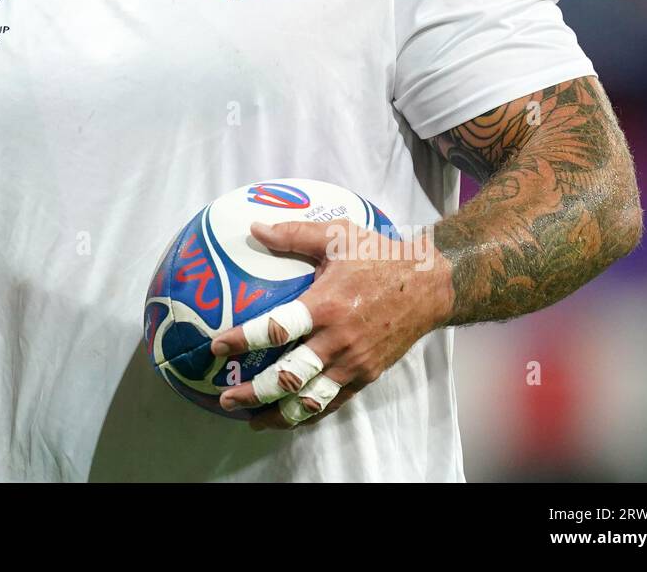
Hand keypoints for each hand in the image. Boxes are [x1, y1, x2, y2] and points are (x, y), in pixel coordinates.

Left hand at [211, 219, 449, 429]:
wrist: (430, 285)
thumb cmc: (379, 256)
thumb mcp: (337, 235)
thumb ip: (293, 234)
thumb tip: (254, 227)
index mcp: (325, 305)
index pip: (275, 329)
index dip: (242, 340)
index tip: (216, 346)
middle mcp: (337, 340)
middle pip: (288, 376)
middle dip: (254, 391)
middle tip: (226, 396)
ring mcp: (353, 363)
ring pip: (310, 400)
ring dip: (278, 413)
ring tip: (251, 419)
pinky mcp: (367, 375)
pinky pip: (333, 402)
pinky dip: (307, 413)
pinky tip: (286, 416)